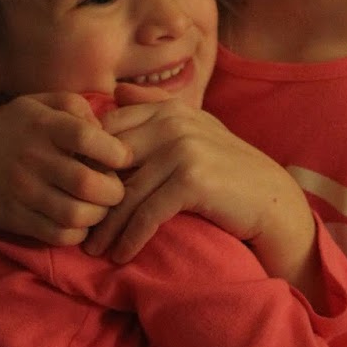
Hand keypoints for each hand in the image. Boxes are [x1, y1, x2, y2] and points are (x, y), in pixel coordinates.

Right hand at [0, 93, 129, 249]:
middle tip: (115, 191)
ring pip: (75, 214)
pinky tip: (78, 225)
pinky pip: (56, 234)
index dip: (116, 151)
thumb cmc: (7, 130)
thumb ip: (73, 106)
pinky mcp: (14, 217)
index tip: (123, 159)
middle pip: (87, 182)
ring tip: (99, 209)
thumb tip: (105, 127)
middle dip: (113, 192)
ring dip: (97, 216)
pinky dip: (76, 234)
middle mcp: (33, 158)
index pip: (88, 138)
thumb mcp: (36, 104)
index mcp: (43, 126)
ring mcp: (23, 190)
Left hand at [86, 90, 321, 298]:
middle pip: (111, 162)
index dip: (87, 162)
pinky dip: (130, 238)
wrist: (271, 200)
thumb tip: (117, 91)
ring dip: (106, 227)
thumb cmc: (227, 169)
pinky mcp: (192, 180)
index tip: (75, 192)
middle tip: (74, 224)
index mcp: (170, 108)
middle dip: (90, 196)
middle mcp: (174, 122)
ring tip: (92, 249)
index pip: (108, 130)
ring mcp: (183, 149)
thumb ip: (156, 110)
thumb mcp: (195, 130)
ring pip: (126, 193)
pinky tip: (121, 255)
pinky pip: (147, 214)